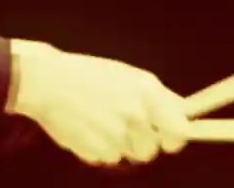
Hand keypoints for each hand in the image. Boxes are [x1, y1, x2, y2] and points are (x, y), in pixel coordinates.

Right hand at [6, 39, 188, 166]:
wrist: (47, 82)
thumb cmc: (89, 75)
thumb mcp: (128, 76)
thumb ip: (158, 97)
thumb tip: (186, 113)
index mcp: (147, 92)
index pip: (180, 131)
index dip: (177, 138)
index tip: (171, 138)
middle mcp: (135, 115)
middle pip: (152, 149)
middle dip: (143, 143)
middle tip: (128, 129)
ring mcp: (116, 135)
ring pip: (129, 154)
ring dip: (120, 144)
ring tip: (101, 122)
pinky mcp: (97, 151)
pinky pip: (107, 158)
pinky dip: (99, 148)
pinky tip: (87, 127)